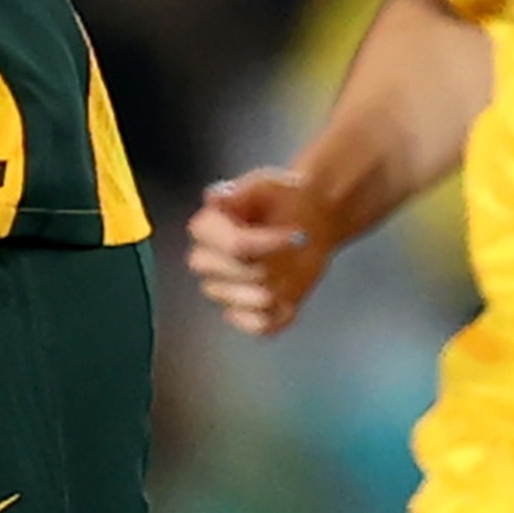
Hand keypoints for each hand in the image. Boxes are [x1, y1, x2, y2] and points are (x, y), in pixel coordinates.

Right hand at [187, 167, 331, 336]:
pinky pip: (259, 328)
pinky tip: (291, 299)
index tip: (297, 234)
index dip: (267, 244)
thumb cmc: (284, 196)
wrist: (307, 216)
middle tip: (295, 247)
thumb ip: (241, 191)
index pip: (233, 247)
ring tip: (291, 269)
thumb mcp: (266, 184)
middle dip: (269, 266)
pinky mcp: (246, 311)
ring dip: (277, 289)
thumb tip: (214, 196)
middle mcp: (207, 262)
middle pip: (236, 278)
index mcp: (205, 229)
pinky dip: (279, 318)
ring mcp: (224, 290)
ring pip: (248, 304)